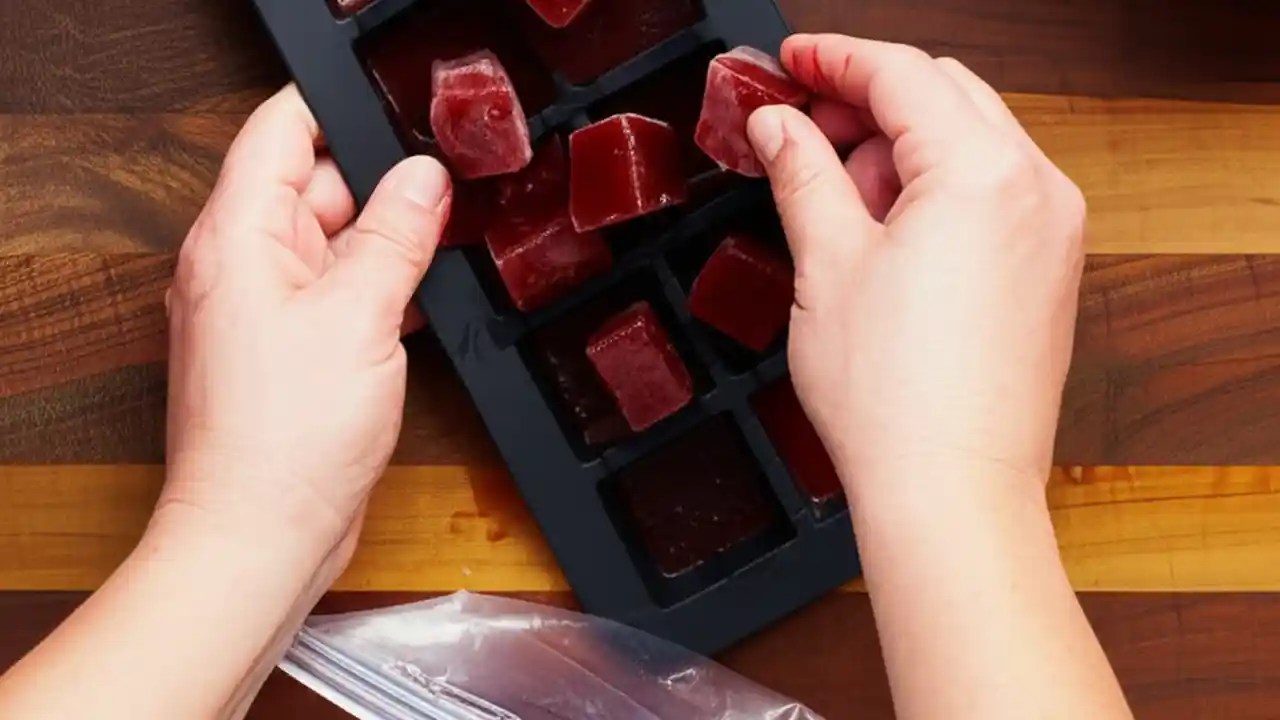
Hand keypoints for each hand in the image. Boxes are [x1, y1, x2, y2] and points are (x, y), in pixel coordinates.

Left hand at [161, 86, 451, 564]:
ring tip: (429, 271)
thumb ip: (396, 237)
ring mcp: (264, 310)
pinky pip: (337, 295)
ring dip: (385, 251)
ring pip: (335, 244)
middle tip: (441, 210)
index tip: (405, 123)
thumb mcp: (360, 317)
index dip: (342, 115)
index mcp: (238, 237)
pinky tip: (416, 312)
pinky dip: (377, 295)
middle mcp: (242, 266)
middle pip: (317, 186)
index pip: (280, 132)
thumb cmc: (284, 440)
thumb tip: (425, 178)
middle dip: (381, 191)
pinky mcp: (288, 352)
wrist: (260, 536)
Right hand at [748, 35, 1085, 495]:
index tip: (791, 62)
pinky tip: (883, 229)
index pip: (903, 74)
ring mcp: (1053, 230)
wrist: (951, 492)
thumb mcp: (826, 265)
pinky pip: (992, 192)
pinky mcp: (1049, 269)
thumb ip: (803, 173)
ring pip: (970, 141)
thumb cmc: (894, 399)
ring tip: (835, 195)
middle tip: (800, 127)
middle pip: (946, 95)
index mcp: (984, 173)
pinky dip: (936, 187)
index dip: (835, 59)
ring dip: (900, 145)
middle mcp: (1037, 189)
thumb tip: (779, 126)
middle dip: (868, 99)